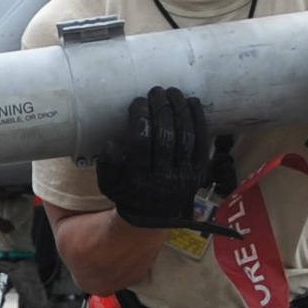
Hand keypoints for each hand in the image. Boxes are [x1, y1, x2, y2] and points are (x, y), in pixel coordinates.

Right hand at [95, 87, 227, 232]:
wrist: (156, 216)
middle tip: (155, 91)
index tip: (137, 101)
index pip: (140, 144)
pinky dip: (197, 118)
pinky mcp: (200, 170)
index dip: (140, 118)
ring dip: (179, 109)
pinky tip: (191, 101)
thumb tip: (110, 143)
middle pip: (165, 136)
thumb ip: (106, 164)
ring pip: (185, 135)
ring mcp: (185, 175)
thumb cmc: (128, 193)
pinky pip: (201, 140)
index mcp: (139, 182)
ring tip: (172, 91)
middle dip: (160, 109)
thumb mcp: (108, 184)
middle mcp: (164, 179)